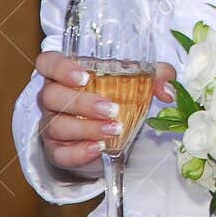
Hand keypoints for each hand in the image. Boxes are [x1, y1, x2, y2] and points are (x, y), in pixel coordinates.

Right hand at [33, 49, 175, 171]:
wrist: (109, 135)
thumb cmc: (116, 98)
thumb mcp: (136, 82)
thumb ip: (154, 76)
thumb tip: (168, 88)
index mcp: (66, 74)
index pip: (47, 63)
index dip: (59, 67)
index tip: (83, 76)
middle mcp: (53, 98)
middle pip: (51, 96)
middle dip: (82, 103)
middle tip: (112, 109)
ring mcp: (51, 125)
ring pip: (56, 125)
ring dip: (86, 128)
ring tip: (114, 130)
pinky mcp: (56, 150)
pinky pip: (58, 153)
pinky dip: (78, 152)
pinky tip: (98, 148)